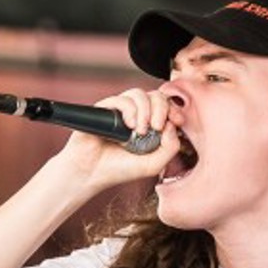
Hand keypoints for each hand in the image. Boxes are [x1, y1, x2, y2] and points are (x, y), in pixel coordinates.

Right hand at [48, 88, 178, 191]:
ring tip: (140, 131)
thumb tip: (172, 124)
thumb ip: (171, 147)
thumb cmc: (120, 169)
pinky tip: (129, 126)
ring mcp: (119, 110)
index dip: (173, 109)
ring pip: (139, 94)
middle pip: (155, 95)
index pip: (165, 106)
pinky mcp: (104, 108)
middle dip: (161, 108)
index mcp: (148, 124)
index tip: (177, 121)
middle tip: (157, 126)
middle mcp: (134, 114)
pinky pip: (122, 99)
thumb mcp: (154, 164)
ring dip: (145, 110)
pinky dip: (130, 110)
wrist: (91, 173)